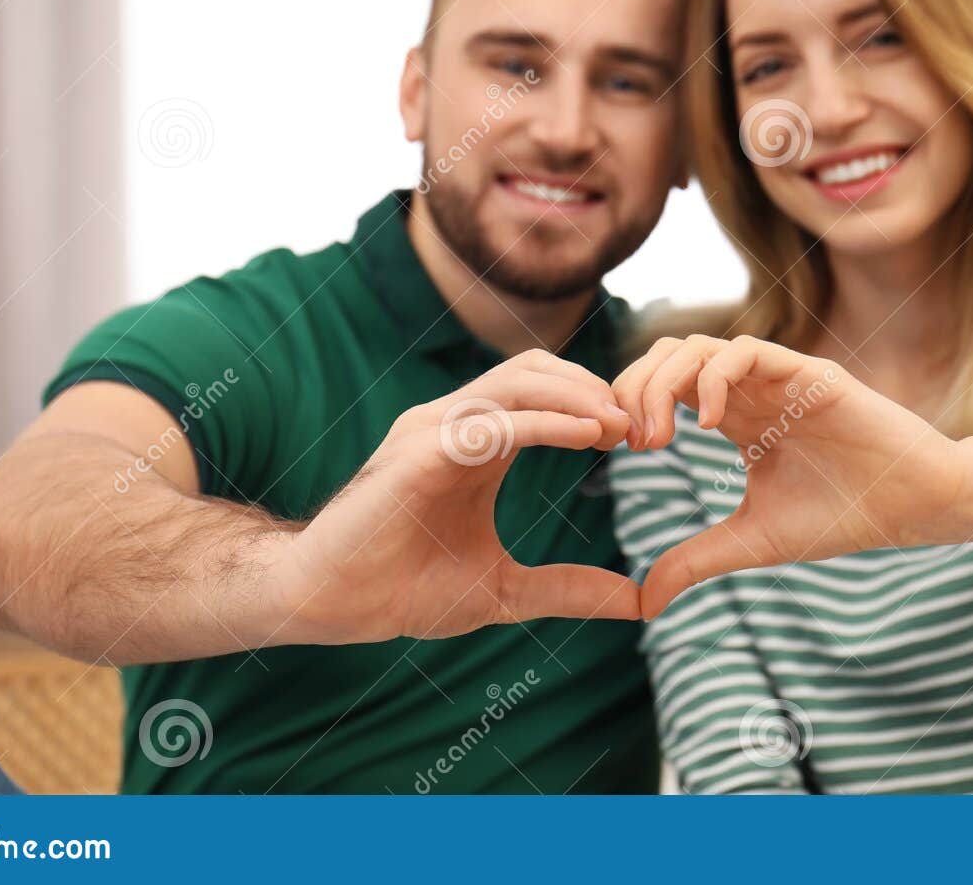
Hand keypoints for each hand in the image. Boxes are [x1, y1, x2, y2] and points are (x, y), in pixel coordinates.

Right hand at [265, 349, 636, 643]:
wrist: (332, 604)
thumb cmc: (403, 588)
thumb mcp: (505, 592)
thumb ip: (569, 589)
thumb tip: (639, 604)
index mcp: (476, 444)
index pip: (543, 390)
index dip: (595, 401)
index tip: (641, 436)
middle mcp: (454, 424)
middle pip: (534, 369)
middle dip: (592, 387)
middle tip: (639, 425)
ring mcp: (432, 432)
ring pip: (514, 382)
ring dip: (575, 396)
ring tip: (618, 425)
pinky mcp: (415, 453)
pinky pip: (486, 422)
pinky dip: (541, 421)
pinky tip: (584, 436)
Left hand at [613, 335, 972, 618]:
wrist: (914, 507)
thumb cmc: (842, 516)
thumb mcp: (752, 542)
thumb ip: (696, 560)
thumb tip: (642, 602)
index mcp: (735, 416)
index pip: (662, 384)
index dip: (629, 405)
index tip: (616, 450)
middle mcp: (750, 389)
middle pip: (669, 355)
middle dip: (634, 388)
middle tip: (631, 442)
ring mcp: (778, 377)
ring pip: (699, 347)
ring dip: (664, 384)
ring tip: (659, 437)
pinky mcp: (809, 374)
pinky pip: (747, 352)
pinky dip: (715, 379)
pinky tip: (708, 426)